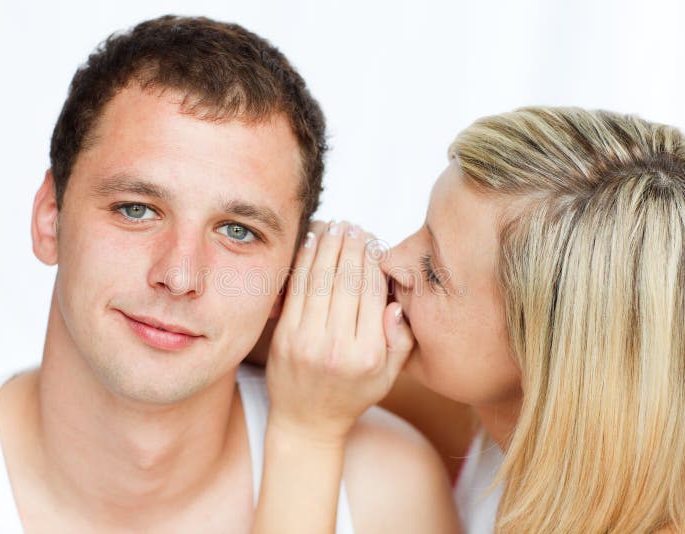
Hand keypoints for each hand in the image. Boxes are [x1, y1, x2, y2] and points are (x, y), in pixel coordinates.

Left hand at [265, 220, 413, 443]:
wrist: (307, 423)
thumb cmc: (352, 396)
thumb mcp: (388, 377)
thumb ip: (400, 341)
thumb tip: (395, 303)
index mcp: (369, 354)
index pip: (373, 293)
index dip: (373, 261)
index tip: (373, 241)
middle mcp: (338, 347)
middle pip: (347, 281)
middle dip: (351, 247)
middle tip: (354, 226)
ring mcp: (307, 341)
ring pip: (320, 280)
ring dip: (328, 247)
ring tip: (335, 226)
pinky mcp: (284, 338)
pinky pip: (297, 290)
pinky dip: (304, 263)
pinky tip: (311, 244)